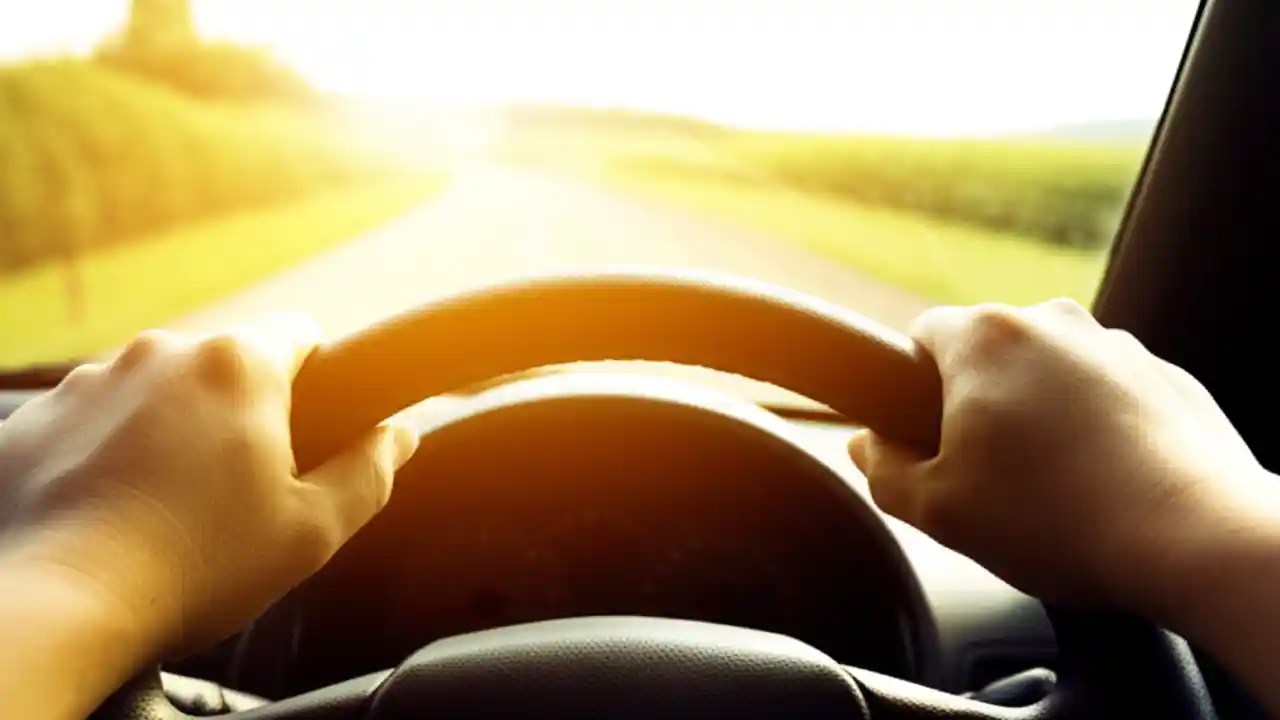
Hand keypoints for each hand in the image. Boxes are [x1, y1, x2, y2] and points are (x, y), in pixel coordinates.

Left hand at [0, 315, 417, 659]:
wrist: (61, 608)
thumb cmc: (200, 566)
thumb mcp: (314, 530)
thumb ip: (369, 472)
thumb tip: (400, 436)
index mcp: (238, 366)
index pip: (299, 331)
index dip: (317, 375)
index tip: (309, 426)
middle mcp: (160, 353)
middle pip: (223, 365)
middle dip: (238, 412)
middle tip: (241, 486)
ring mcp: (88, 383)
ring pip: (154, 390)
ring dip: (169, 428)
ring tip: (169, 504)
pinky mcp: (33, 421)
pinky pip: (89, 421)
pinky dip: (105, 452)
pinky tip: (114, 509)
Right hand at [849, 298, 1267, 612]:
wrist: (1196, 539)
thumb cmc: (1058, 518)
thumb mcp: (936, 510)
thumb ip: (882, 470)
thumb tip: (868, 447)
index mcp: (985, 338)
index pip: (919, 335)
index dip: (907, 389)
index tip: (921, 436)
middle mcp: (1051, 323)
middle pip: (987, 357)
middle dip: (977, 409)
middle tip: (982, 478)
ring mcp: (1117, 347)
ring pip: (1048, 378)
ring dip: (1037, 420)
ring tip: (1049, 492)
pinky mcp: (1167, 380)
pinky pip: (1105, 400)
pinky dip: (1093, 434)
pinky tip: (1098, 490)